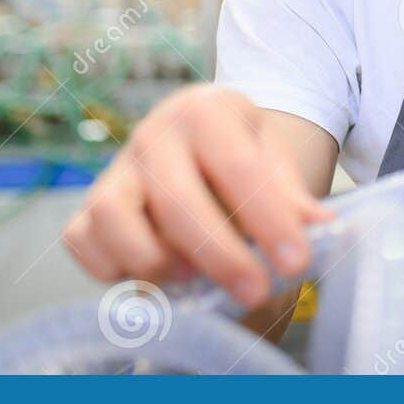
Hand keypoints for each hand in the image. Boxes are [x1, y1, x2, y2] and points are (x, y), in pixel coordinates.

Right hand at [62, 85, 329, 307]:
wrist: (203, 151)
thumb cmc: (242, 165)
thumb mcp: (276, 167)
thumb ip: (294, 199)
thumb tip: (320, 228)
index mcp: (208, 111)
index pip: (239, 167)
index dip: (270, 219)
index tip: (297, 262)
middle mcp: (154, 133)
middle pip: (176, 199)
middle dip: (220, 255)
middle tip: (256, 292)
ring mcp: (116, 169)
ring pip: (114, 217)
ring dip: (155, 259)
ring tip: (194, 280)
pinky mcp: (87, 206)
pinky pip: (82, 240)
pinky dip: (112, 267)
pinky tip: (155, 278)